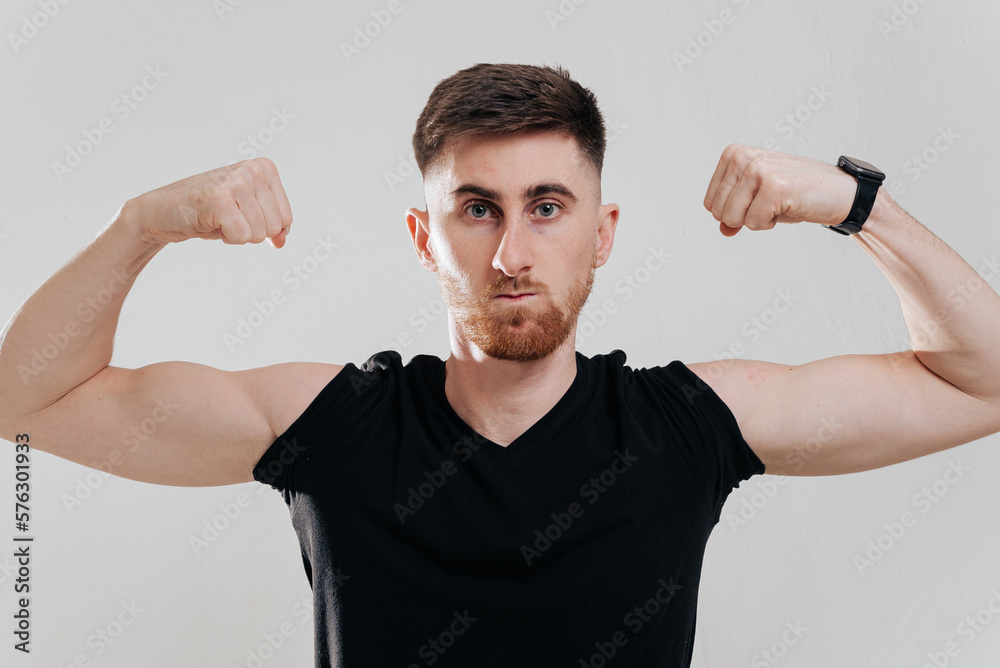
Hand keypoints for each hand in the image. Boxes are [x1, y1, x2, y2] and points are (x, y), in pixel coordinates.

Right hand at [126, 158, 292, 247]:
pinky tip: (209, 222)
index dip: (264, 228)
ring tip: (217, 217)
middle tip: (226, 217)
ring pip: (258, 234)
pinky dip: (226, 238)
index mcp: (264, 168)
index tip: (241, 214)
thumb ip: (272, 225)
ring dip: (236, 234)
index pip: (286, 218)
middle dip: (250, 232)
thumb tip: (282, 241)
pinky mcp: (220, 199)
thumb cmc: (208, 212)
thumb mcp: (248, 214)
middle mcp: (252, 170)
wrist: (163, 212)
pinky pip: (242, 237)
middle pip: (274, 227)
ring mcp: (236, 183)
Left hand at [703, 144, 857, 236]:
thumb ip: (734, 213)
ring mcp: (758, 169)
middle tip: (770, 203)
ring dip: (757, 220)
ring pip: (732, 218)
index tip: (758, 199)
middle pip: (718, 212)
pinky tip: (788, 206)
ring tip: (778, 204)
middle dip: (743, 218)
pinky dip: (769, 224)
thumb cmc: (796, 195)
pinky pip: (753, 223)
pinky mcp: (773, 186)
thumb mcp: (757, 201)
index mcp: (734, 154)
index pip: (710, 203)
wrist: (839, 193)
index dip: (734, 212)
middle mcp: (743, 157)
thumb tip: (723, 230)